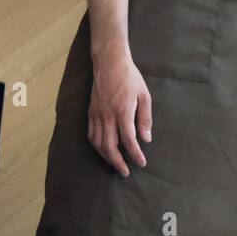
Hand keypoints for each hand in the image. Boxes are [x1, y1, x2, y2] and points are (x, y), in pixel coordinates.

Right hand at [88, 49, 151, 176]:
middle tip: (125, 172)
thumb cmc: (130, 78)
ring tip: (115, 164)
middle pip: (109, 146)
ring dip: (106, 156)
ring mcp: (96, 114)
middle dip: (117, 162)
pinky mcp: (90, 112)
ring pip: (98, 143)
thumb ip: (145, 119)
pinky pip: (91, 134)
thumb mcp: (144, 96)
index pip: (128, 140)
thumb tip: (146, 139)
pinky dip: (97, 146)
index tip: (141, 163)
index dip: (135, 154)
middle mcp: (107, 115)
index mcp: (123, 111)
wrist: (109, 63)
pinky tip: (104, 149)